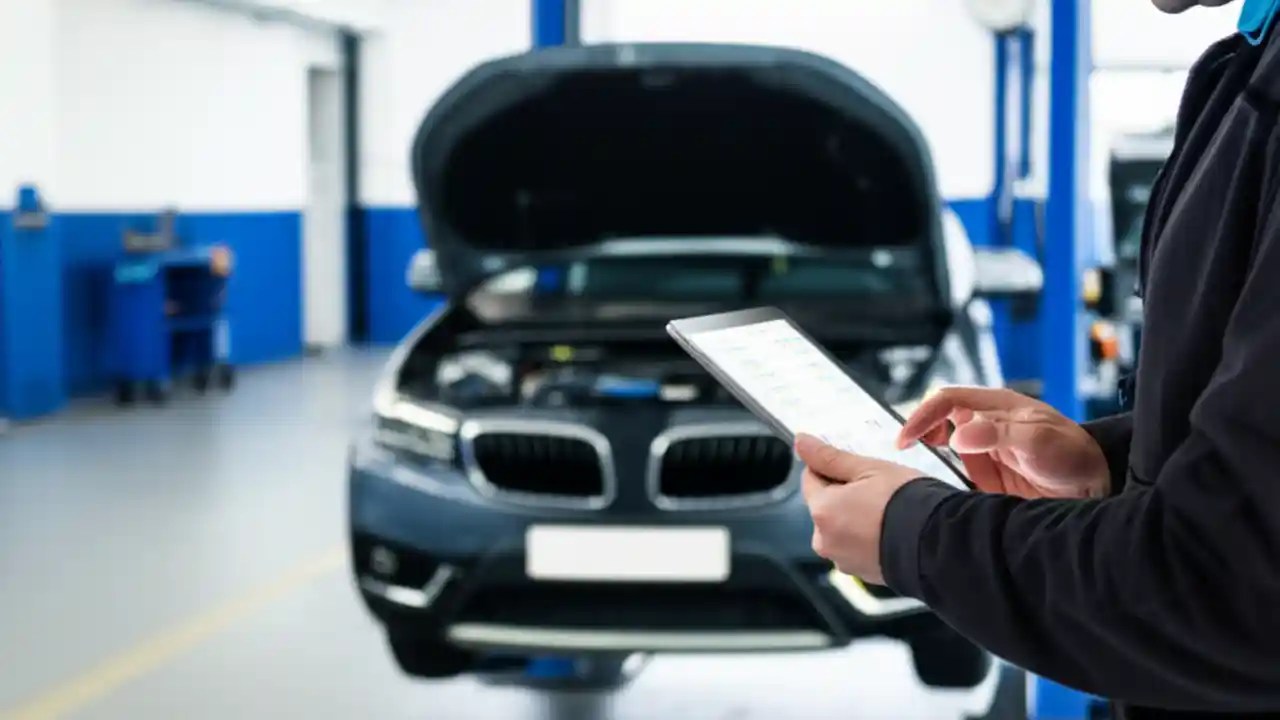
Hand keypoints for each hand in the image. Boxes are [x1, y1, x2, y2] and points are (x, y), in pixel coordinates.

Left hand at [795, 434, 920, 583]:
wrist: (941, 546)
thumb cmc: (907, 503)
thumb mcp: (869, 469)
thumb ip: (830, 457)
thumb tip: (801, 442)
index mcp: (822, 511)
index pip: (810, 478)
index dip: (832, 468)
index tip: (856, 467)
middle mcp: (825, 540)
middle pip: (825, 505)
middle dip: (845, 494)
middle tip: (878, 488)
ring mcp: (843, 560)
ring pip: (840, 527)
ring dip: (855, 516)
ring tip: (888, 510)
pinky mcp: (861, 574)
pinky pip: (856, 547)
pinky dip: (867, 537)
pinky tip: (891, 529)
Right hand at [897, 387, 1109, 498]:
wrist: (1094, 491)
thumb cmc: (1073, 456)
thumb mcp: (1038, 440)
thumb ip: (998, 434)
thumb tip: (958, 434)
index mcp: (995, 406)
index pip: (947, 400)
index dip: (923, 415)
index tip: (906, 438)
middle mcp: (985, 425)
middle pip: (938, 421)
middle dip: (918, 433)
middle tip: (905, 455)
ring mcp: (983, 451)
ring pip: (941, 447)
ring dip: (926, 457)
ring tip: (915, 474)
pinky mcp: (984, 476)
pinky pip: (953, 473)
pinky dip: (940, 479)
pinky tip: (937, 489)